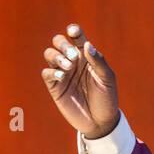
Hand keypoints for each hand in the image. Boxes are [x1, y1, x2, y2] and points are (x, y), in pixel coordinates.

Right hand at [40, 23, 118, 139]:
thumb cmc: (107, 99)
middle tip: (74, 57)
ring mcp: (62, 73)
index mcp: (86, 57)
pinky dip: (52, 72)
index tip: (74, 32)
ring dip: (57, 56)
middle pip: (59, 42)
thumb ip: (98, 62)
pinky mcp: (55, 86)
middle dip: (63, 44)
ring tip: (68, 66)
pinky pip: (46, 73)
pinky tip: (61, 76)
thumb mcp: (107, 80)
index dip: (74, 31)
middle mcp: (73, 62)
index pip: (77, 38)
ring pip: (50, 54)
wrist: (101, 122)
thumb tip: (87, 45)